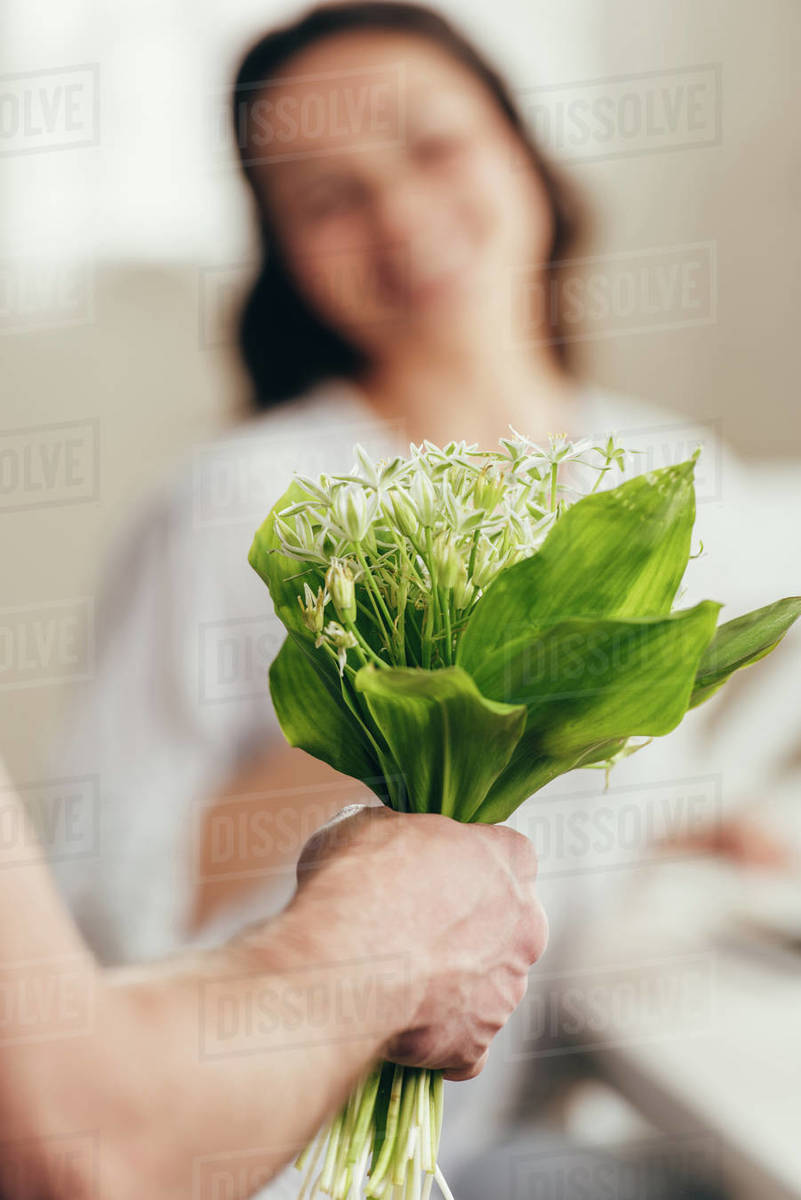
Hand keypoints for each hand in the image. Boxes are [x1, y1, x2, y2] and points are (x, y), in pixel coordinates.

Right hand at [295, 804, 547, 1080]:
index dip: (470, 862)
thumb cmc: (356, 879)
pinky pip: (466, 1045)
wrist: (341, 963)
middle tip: (413, 927)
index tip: (435, 871)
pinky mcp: (476, 1044)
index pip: (510, 854)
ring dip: (453, 984)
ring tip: (394, 979)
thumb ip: (396, 831)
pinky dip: (440, 1040)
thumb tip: (384, 835)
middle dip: (469, 927)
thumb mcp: (366, 823)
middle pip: (505, 924)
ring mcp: (506, 990)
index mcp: (510, 859)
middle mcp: (525, 925)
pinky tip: (404, 1026)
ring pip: (487, 985)